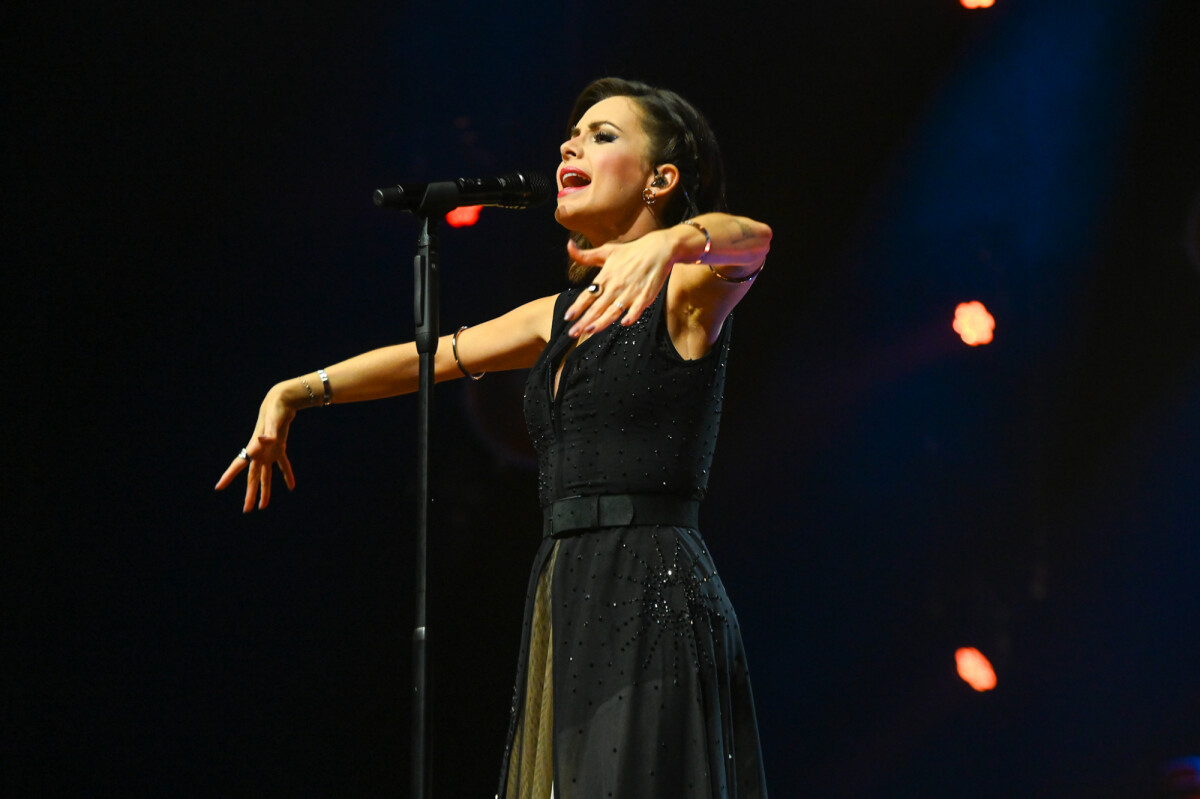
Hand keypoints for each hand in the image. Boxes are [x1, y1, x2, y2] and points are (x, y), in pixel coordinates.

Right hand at [214, 384, 297, 511]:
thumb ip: (270, 432)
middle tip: (246, 510)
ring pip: (265, 475)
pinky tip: (291, 486)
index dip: (228, 476)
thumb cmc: (275, 410)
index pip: (238, 464)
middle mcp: (259, 452)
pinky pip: (283, 465)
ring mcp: (268, 452)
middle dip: (249, 494)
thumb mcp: (274, 420)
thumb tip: (264, 440)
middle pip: (252, 477)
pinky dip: (287, 475)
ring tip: (263, 506)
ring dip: (265, 490)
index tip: (218, 487)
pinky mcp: (279, 448)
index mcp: (254, 448)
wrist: (281, 401)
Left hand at [563, 231, 676, 336]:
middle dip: (584, 321)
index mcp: (605, 277)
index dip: (577, 307)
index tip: (567, 317)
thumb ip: (585, 255)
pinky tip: (624, 324)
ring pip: (613, 311)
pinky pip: (637, 309)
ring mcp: (631, 292)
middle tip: (573, 333)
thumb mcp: (606, 251)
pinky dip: (631, 316)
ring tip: (590, 331)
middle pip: (597, 307)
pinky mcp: (645, 296)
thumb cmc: (631, 251)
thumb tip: (569, 245)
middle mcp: (616, 286)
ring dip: (601, 322)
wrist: (658, 249)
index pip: (588, 295)